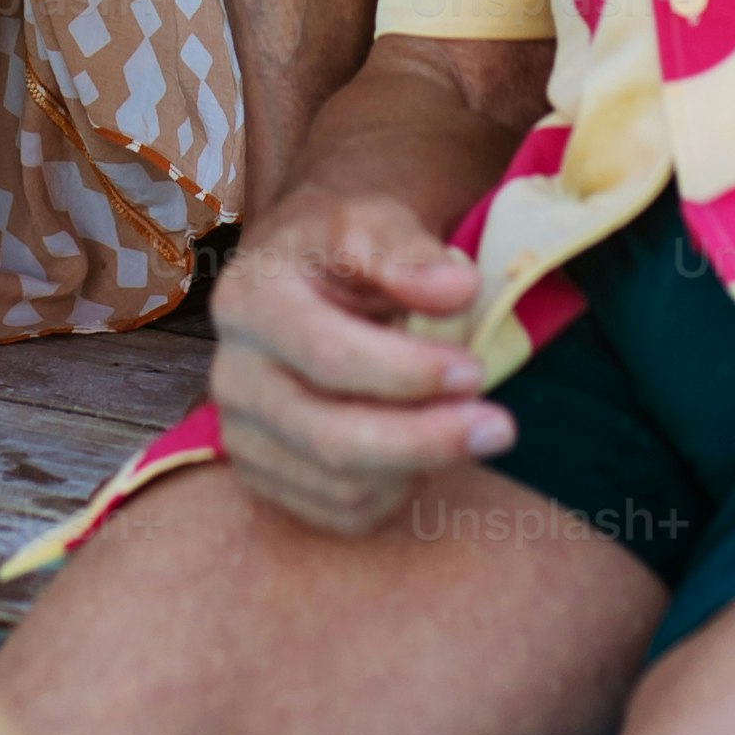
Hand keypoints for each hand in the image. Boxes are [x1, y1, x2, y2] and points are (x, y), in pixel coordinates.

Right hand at [205, 184, 508, 532]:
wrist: (305, 275)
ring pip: (343, 486)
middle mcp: (233, 376)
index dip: (408, 373)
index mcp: (250, 301)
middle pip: (332, 438)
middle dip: (427, 440)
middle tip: (501, 427)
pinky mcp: (265, 479)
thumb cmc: (343, 249)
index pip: (330, 356)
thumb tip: (458, 289)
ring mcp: (242, 435)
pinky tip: (423, 449)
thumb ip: (408, 251)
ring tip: (466, 424)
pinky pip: (343, 512)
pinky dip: (397, 490)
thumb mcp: (371, 221)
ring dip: (420, 464)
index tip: (476, 372)